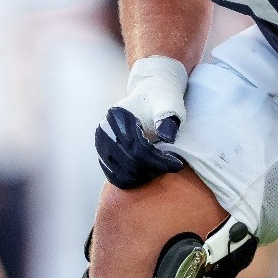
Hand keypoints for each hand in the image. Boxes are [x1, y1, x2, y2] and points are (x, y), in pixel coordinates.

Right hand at [94, 56, 188, 189]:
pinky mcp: (102, 156)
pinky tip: (150, 172)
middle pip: (129, 163)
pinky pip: (116, 178)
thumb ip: (168, 119)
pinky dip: (135, 180)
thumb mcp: (169, 105)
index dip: (159, 160)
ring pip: (122, 174)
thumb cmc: (161, 101)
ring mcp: (100, 145)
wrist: (147, 98)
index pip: (137, 148)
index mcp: (116, 115)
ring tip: (162, 167)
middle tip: (172, 166)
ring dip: (145, 176)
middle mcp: (103, 131)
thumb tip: (167, 137)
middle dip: (154, 169)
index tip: (178, 164)